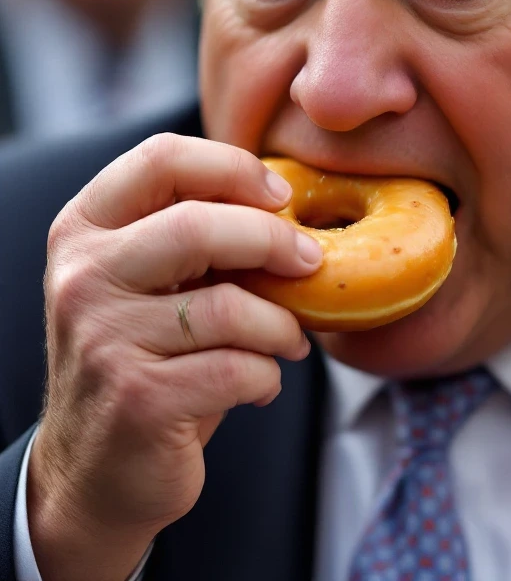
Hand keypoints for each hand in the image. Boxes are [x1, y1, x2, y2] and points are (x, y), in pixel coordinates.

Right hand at [27, 133, 320, 580]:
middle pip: (198, 225)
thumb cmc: (143, 356)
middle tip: (310, 262)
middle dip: (273, 240)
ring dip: (281, 324)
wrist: (94, 471)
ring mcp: (103, 338)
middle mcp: (83, 275)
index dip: (233, 166)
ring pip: (229, 305)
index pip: (160, 157)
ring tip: (289, 339)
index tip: (280, 196)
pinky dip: (268, 375)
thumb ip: (195, 236)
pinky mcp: (137, 398)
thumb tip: (289, 204)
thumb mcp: (150, 281)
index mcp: (85, 227)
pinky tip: (260, 383)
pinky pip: (237, 367)